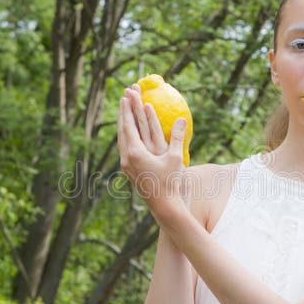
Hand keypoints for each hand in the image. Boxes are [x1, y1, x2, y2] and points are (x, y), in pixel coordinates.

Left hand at [117, 86, 187, 219]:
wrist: (164, 206)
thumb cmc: (171, 182)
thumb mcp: (176, 158)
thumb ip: (178, 137)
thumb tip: (182, 119)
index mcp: (135, 153)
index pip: (128, 126)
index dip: (127, 110)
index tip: (125, 97)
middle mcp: (127, 159)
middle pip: (122, 131)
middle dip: (122, 114)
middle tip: (123, 99)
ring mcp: (126, 166)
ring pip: (121, 141)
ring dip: (122, 125)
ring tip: (122, 114)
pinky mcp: (128, 172)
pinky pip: (123, 149)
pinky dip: (124, 137)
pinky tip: (126, 136)